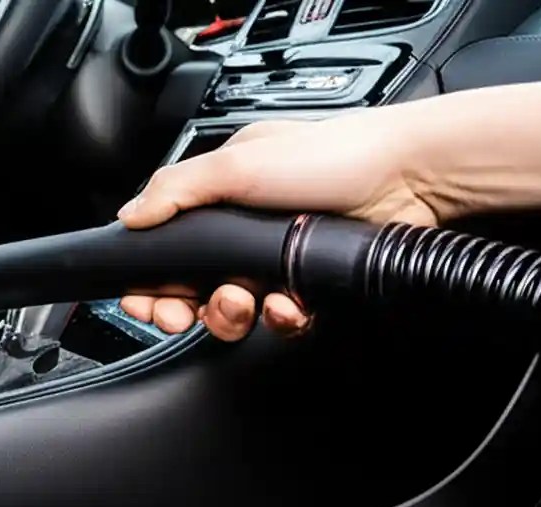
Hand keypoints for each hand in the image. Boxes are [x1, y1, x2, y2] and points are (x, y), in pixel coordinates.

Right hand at [117, 111, 440, 340]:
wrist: (410, 178)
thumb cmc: (333, 155)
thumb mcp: (238, 163)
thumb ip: (177, 190)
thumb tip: (131, 216)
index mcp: (220, 196)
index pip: (165, 243)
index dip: (149, 279)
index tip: (144, 301)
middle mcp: (245, 229)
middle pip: (193, 288)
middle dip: (186, 306)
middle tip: (186, 311)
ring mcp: (277, 259)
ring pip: (234, 309)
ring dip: (230, 313)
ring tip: (243, 300)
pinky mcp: (310, 285)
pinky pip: (281, 318)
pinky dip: (282, 318)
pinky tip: (289, 305)